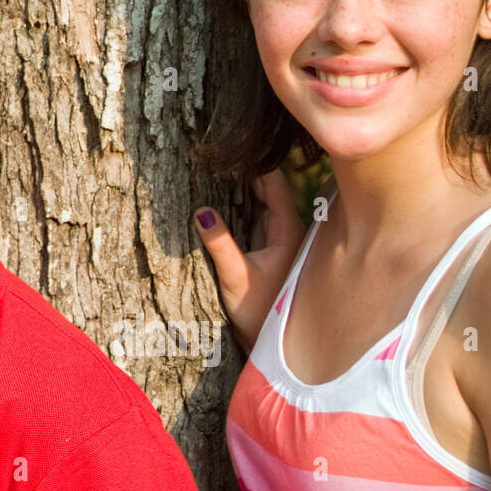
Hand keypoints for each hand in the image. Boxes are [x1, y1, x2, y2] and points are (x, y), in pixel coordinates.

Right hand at [193, 170, 306, 353]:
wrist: (272, 343)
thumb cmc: (258, 313)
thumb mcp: (234, 278)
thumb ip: (219, 244)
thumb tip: (201, 212)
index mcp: (289, 232)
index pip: (276, 185)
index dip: (256, 164)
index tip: (235, 147)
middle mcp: (289, 232)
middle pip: (271, 189)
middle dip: (249, 171)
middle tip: (224, 152)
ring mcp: (279, 240)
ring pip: (264, 202)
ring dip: (245, 187)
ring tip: (221, 167)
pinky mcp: (269, 249)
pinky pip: (257, 216)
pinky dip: (243, 203)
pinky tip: (225, 196)